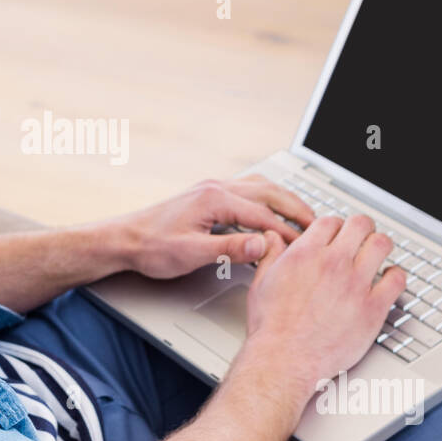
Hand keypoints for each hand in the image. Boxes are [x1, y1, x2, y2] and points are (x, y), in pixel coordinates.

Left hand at [116, 174, 313, 279]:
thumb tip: (262, 245)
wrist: (124, 239)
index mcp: (214, 198)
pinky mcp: (207, 196)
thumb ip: (229, 249)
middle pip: (268, 192)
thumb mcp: (191, 253)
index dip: (287, 231)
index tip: (305, 246)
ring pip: (259, 187)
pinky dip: (267, 199)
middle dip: (295, 208)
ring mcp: (211, 189)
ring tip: (303, 216)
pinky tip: (272, 209)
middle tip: (318, 224)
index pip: (263, 214)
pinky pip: (247, 190)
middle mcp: (216, 188)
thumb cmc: (151, 247)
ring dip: (283, 199)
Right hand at [236, 214, 406, 428]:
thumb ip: (270, 255)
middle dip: (361, 229)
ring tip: (377, 254)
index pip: (331, 221)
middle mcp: (332, 264)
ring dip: (380, 246)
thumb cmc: (272, 328)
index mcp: (305, 254)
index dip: (335, 227)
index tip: (337, 235)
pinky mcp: (373, 308)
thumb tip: (272, 239)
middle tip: (361, 238)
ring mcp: (355, 284)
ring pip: (382, 245)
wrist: (285, 360)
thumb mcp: (261, 283)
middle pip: (360, 225)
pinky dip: (395, 276)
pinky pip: (397, 280)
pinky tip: (388, 281)